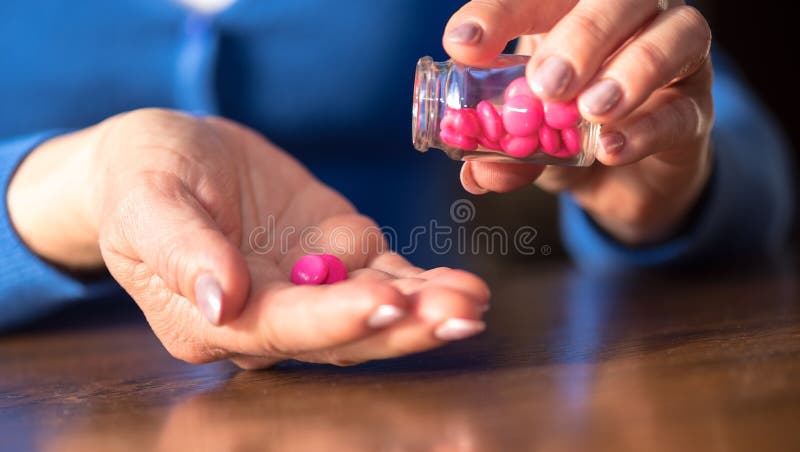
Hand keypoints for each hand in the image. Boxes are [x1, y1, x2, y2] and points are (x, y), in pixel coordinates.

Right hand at [7, 109, 488, 367]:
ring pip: (374, 310)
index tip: (384, 302)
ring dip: (426, 311)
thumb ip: (179, 251)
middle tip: (456, 318)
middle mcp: (269, 317)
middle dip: (400, 328)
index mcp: (213, 320)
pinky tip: (464, 286)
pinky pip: (388, 275)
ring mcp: (311, 287)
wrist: (169, 157)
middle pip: (341, 336)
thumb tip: (217, 300)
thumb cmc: (142, 178)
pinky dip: (426, 283)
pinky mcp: (340, 256)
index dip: (333, 320)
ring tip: (473, 302)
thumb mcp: (146, 201)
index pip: (281, 327)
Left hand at [443, 0, 713, 244]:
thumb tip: (475, 174)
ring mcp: (675, 58)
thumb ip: (506, 155)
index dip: (501, 12)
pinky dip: (650, 127)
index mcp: (572, 14)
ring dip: (632, 69)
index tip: (463, 44)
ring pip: (677, 32)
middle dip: (582, 35)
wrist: (626, 180)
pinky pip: (686, 107)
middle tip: (545, 83)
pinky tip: (612, 147)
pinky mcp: (698, 107)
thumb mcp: (529, 144)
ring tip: (590, 110)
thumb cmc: (569, 136)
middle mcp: (630, 19)